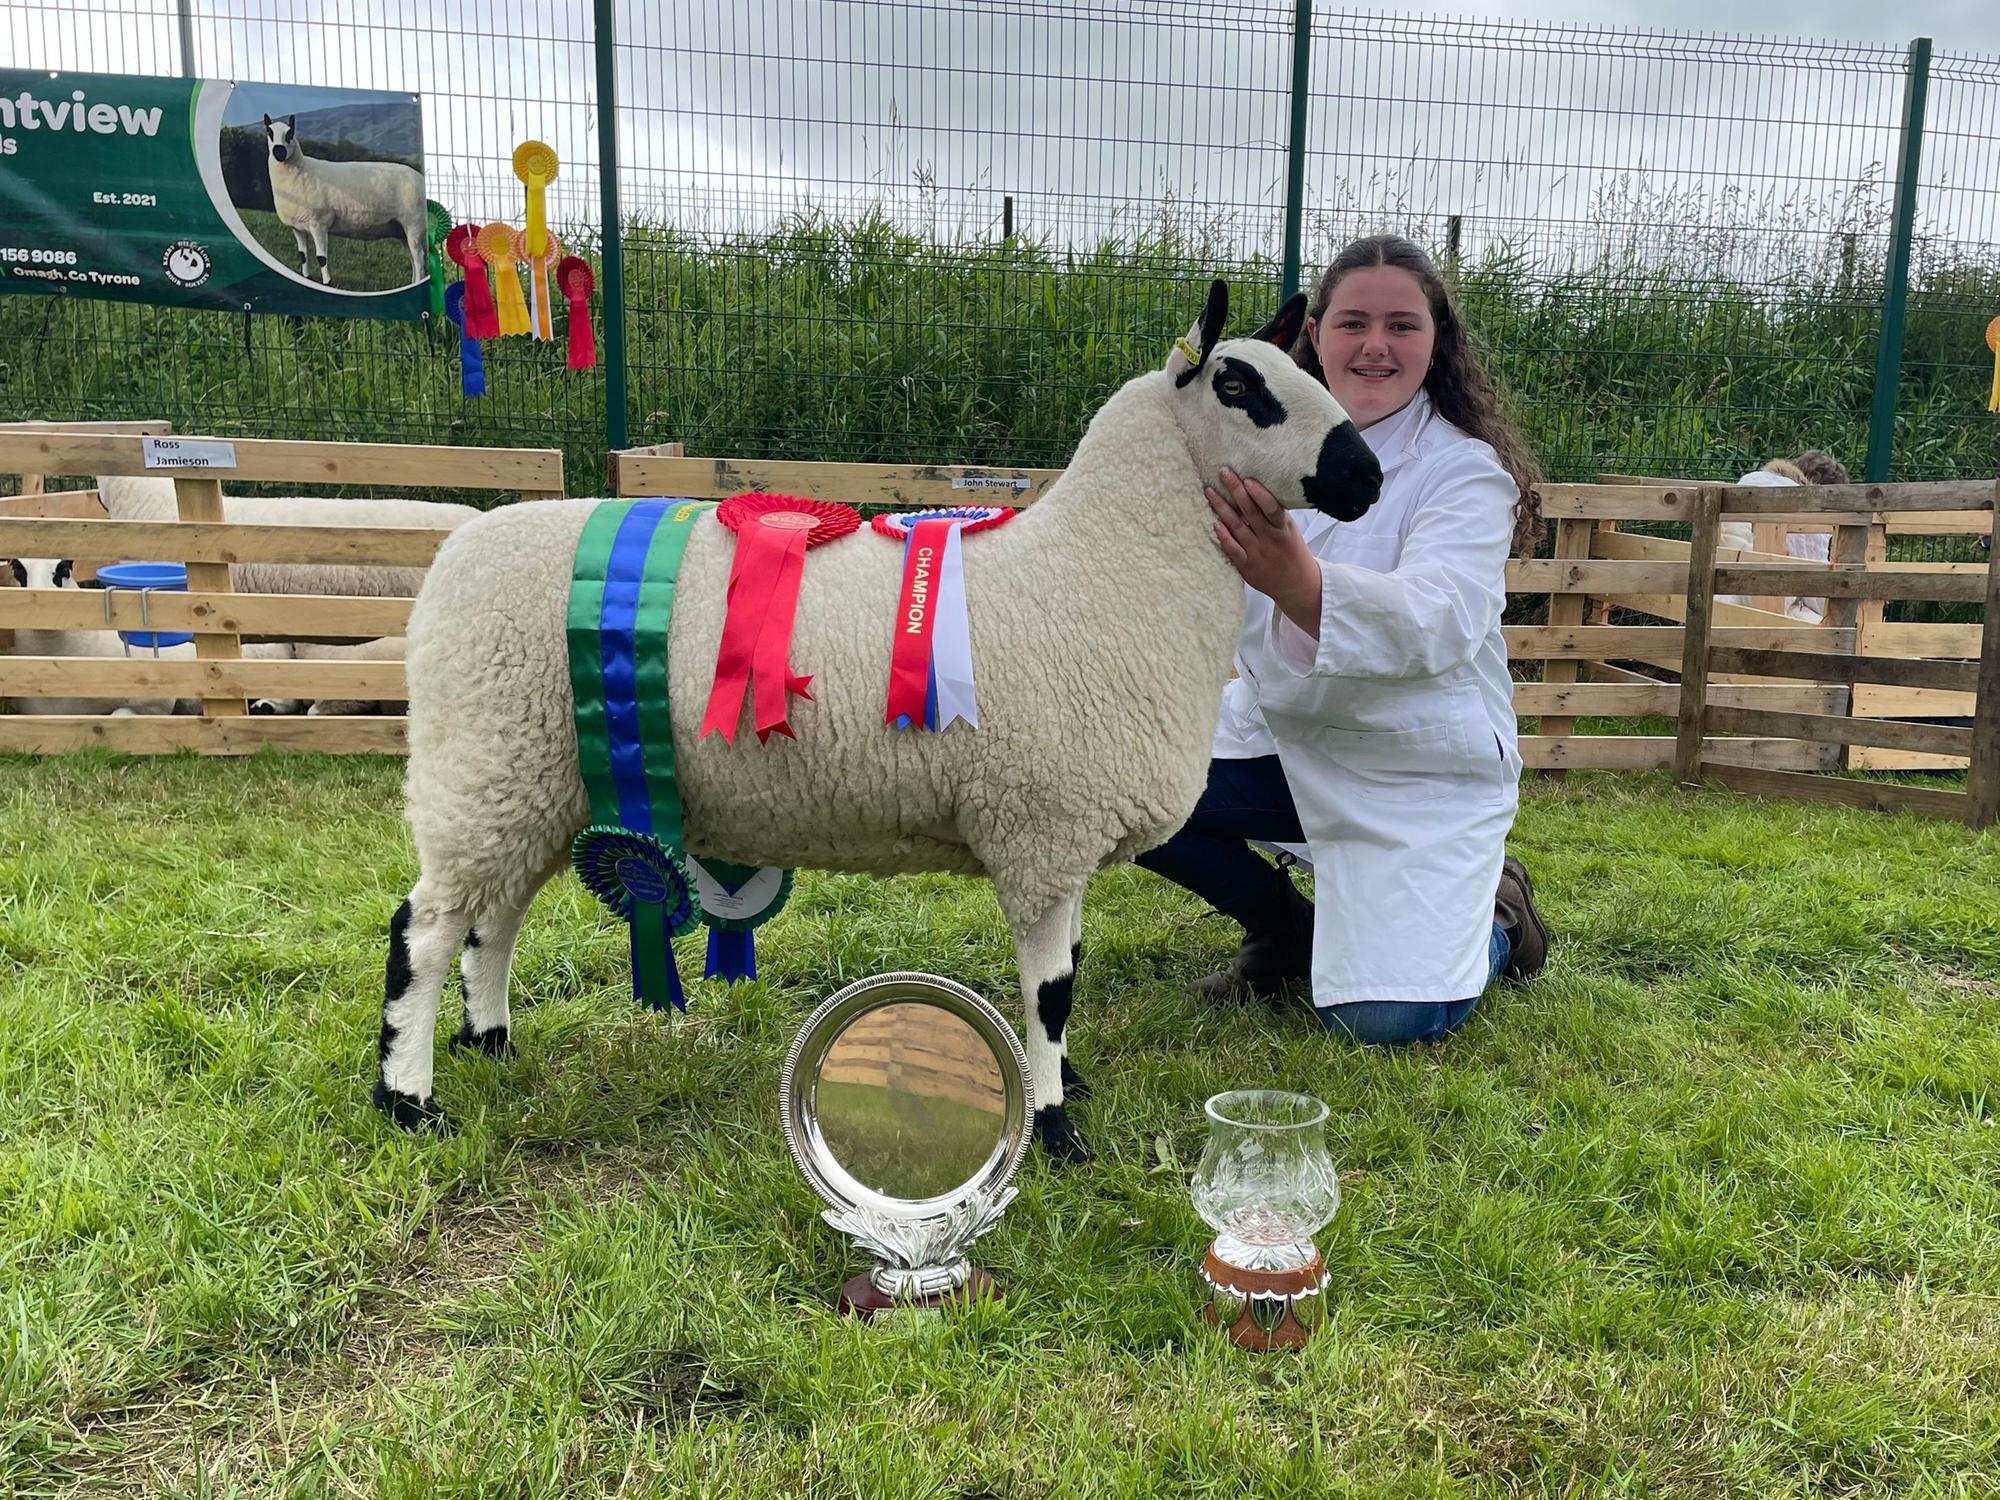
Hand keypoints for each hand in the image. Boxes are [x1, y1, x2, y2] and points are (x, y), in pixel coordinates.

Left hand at [1207, 468, 1322, 637]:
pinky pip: (1232, 549)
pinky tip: (1213, 522)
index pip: (1272, 508)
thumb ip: (1275, 514)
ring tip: (1209, 491)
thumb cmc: (1291, 550)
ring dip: (1221, 508)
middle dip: (1235, 490)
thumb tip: (1256, 488)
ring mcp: (1257, 553)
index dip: (1260, 494)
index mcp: (1283, 528)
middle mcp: (1269, 539)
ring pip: (1237, 527)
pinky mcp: (1246, 566)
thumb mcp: (1290, 530)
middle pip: (1250, 512)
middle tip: (1223, 472)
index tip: (1248, 479)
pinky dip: (1223, 536)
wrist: (1296, 584)